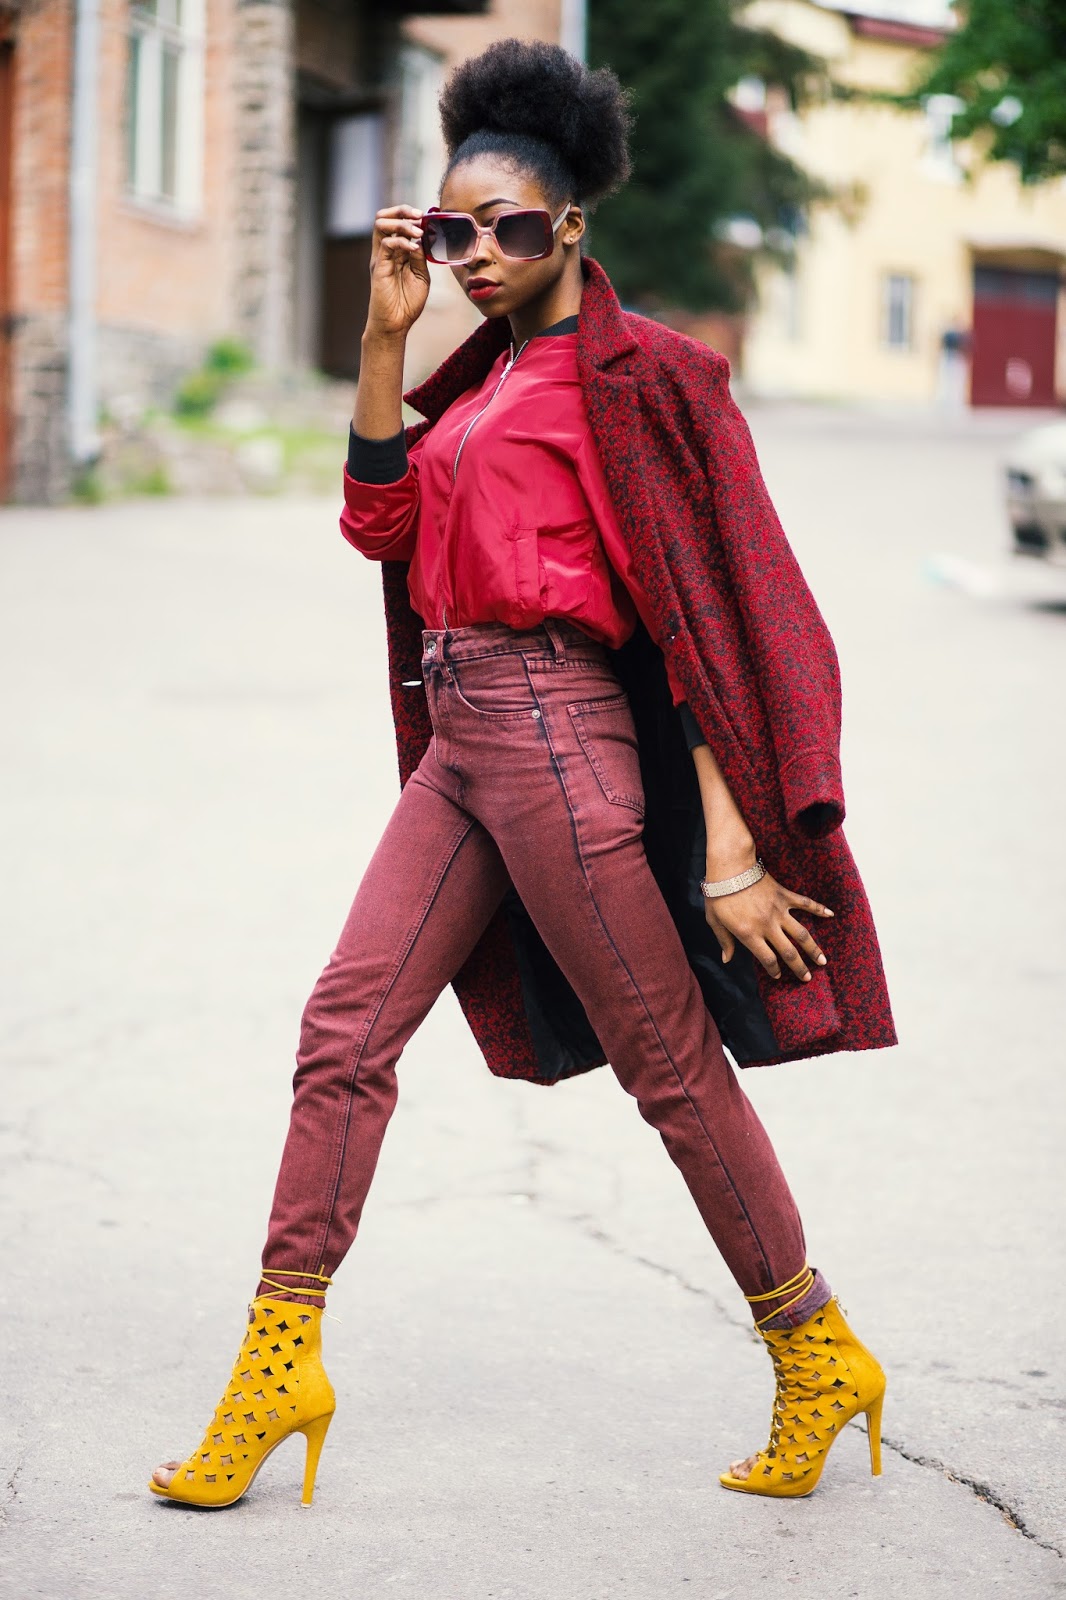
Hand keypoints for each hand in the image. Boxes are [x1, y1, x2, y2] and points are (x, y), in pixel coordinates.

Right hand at [365, 205, 429, 338]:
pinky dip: (401, 241)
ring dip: (401, 223)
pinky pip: (386, 243)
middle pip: (384, 216)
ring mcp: (380, 257)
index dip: (411, 215)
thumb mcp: (421, 276)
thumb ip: (421, 257)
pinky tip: (414, 249)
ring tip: (417, 231)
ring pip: (381, 224)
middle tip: (419, 216)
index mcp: (396, 251)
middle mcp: (385, 250)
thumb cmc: (407, 303)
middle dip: (402, 210)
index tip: (426, 218)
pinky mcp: (378, 266)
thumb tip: (422, 237)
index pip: (397, 222)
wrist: (395, 324)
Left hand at [703, 867, 833, 983]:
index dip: (773, 970)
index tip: (777, 976)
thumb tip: (726, 959)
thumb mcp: (714, 921)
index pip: (767, 959)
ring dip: (813, 949)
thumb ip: (724, 941)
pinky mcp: (784, 896)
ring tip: (823, 961)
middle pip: (788, 952)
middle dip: (799, 967)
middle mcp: (767, 925)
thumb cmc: (719, 894)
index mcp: (749, 933)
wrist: (730, 867)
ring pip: (801, 934)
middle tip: (808, 978)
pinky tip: (831, 915)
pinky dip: (819, 909)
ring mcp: (778, 911)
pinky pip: (805, 904)